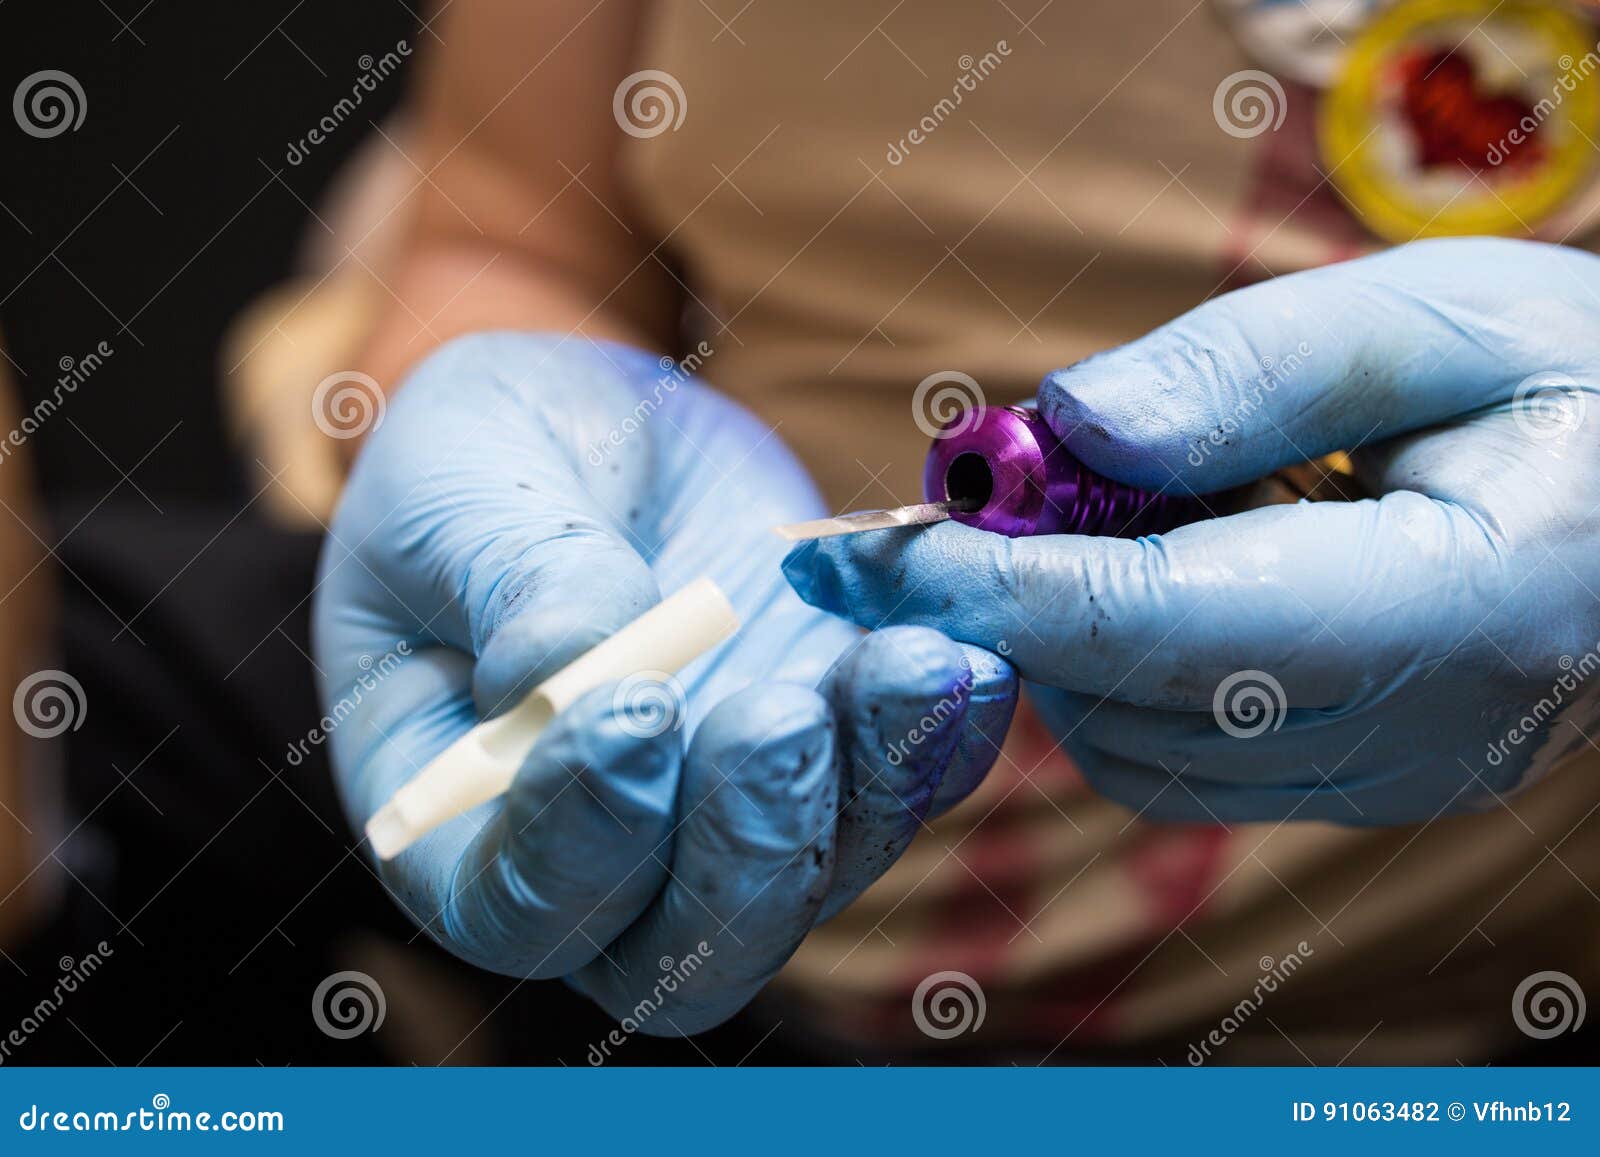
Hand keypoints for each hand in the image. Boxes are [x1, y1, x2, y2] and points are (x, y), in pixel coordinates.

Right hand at [313, 333, 1014, 1033]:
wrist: (601, 431)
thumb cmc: (487, 462)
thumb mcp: (462, 492)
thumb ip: (507, 583)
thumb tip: (559, 671)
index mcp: (463, 821)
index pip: (516, 904)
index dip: (581, 840)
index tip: (636, 712)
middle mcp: (608, 855)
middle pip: (689, 949)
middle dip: (748, 846)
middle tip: (778, 717)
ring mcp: (731, 814)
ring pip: (818, 873)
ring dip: (870, 781)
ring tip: (906, 661)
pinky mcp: (832, 754)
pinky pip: (903, 784)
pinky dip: (941, 733)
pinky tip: (964, 658)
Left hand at [784, 238, 1599, 824]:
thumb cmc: (1583, 382)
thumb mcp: (1438, 318)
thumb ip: (1247, 373)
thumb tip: (1060, 426)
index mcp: (1451, 608)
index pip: (1155, 625)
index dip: (986, 587)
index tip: (853, 552)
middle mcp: (1410, 734)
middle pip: (1121, 698)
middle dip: (1009, 600)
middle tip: (979, 489)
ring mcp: (1384, 779)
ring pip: (1129, 745)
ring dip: (1060, 633)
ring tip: (1111, 509)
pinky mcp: (1359, 783)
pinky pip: (1176, 754)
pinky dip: (1118, 667)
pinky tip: (1167, 567)